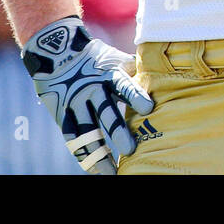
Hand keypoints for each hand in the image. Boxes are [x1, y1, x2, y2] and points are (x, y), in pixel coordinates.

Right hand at [22, 16, 152, 173]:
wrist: (56, 52)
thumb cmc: (96, 57)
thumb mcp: (117, 58)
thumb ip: (137, 68)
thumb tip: (166, 67)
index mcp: (110, 74)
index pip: (125, 86)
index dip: (136, 96)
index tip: (149, 109)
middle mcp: (92, 90)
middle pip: (105, 113)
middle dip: (118, 132)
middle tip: (130, 149)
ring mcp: (75, 103)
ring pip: (87, 132)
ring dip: (99, 152)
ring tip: (111, 171)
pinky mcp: (62, 114)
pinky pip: (72, 138)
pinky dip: (82, 154)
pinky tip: (94, 169)